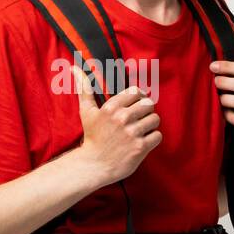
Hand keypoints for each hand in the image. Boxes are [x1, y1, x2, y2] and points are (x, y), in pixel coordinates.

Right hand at [70, 64, 161, 184]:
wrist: (94, 165)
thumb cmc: (92, 137)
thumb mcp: (86, 111)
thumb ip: (84, 88)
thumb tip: (75, 68)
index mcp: (111, 107)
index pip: (136, 92)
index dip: (139, 98)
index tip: (137, 105)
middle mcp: (122, 118)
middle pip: (149, 104)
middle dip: (145, 112)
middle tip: (139, 120)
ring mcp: (132, 133)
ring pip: (155, 119)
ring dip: (150, 125)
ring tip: (141, 131)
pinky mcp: (140, 147)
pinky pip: (157, 136)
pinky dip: (153, 139)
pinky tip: (142, 142)